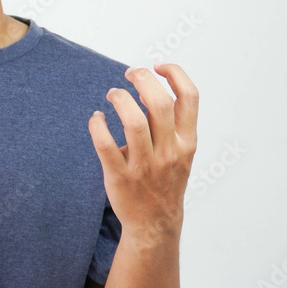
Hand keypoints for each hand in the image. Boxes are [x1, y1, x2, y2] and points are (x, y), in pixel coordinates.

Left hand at [88, 63, 198, 243]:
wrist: (155, 222)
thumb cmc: (165, 178)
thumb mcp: (180, 151)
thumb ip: (169, 122)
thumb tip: (148, 85)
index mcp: (187, 141)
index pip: (190, 97)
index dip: (175, 73)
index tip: (158, 65)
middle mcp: (169, 151)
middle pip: (159, 103)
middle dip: (142, 79)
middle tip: (129, 74)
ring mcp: (145, 165)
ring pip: (133, 121)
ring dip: (119, 98)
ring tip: (112, 94)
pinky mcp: (121, 176)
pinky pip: (105, 144)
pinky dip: (97, 125)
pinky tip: (96, 118)